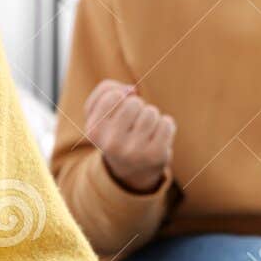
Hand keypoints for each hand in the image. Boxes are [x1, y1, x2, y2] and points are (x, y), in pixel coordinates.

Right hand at [84, 78, 174, 193]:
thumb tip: (132, 90)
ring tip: (145, 130)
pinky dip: (166, 125)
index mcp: (94, 131)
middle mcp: (111, 144)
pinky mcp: (156, 156)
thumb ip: (106, 90)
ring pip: (151, 112)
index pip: (113, 95)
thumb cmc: (115, 131)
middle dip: (137, 107)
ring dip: (152, 116)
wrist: (131, 169)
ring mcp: (134, 152)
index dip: (121, 96)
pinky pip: (167, 123)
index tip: (119, 109)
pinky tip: (157, 137)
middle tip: (133, 122)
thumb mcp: (98, 111)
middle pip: (134, 103)